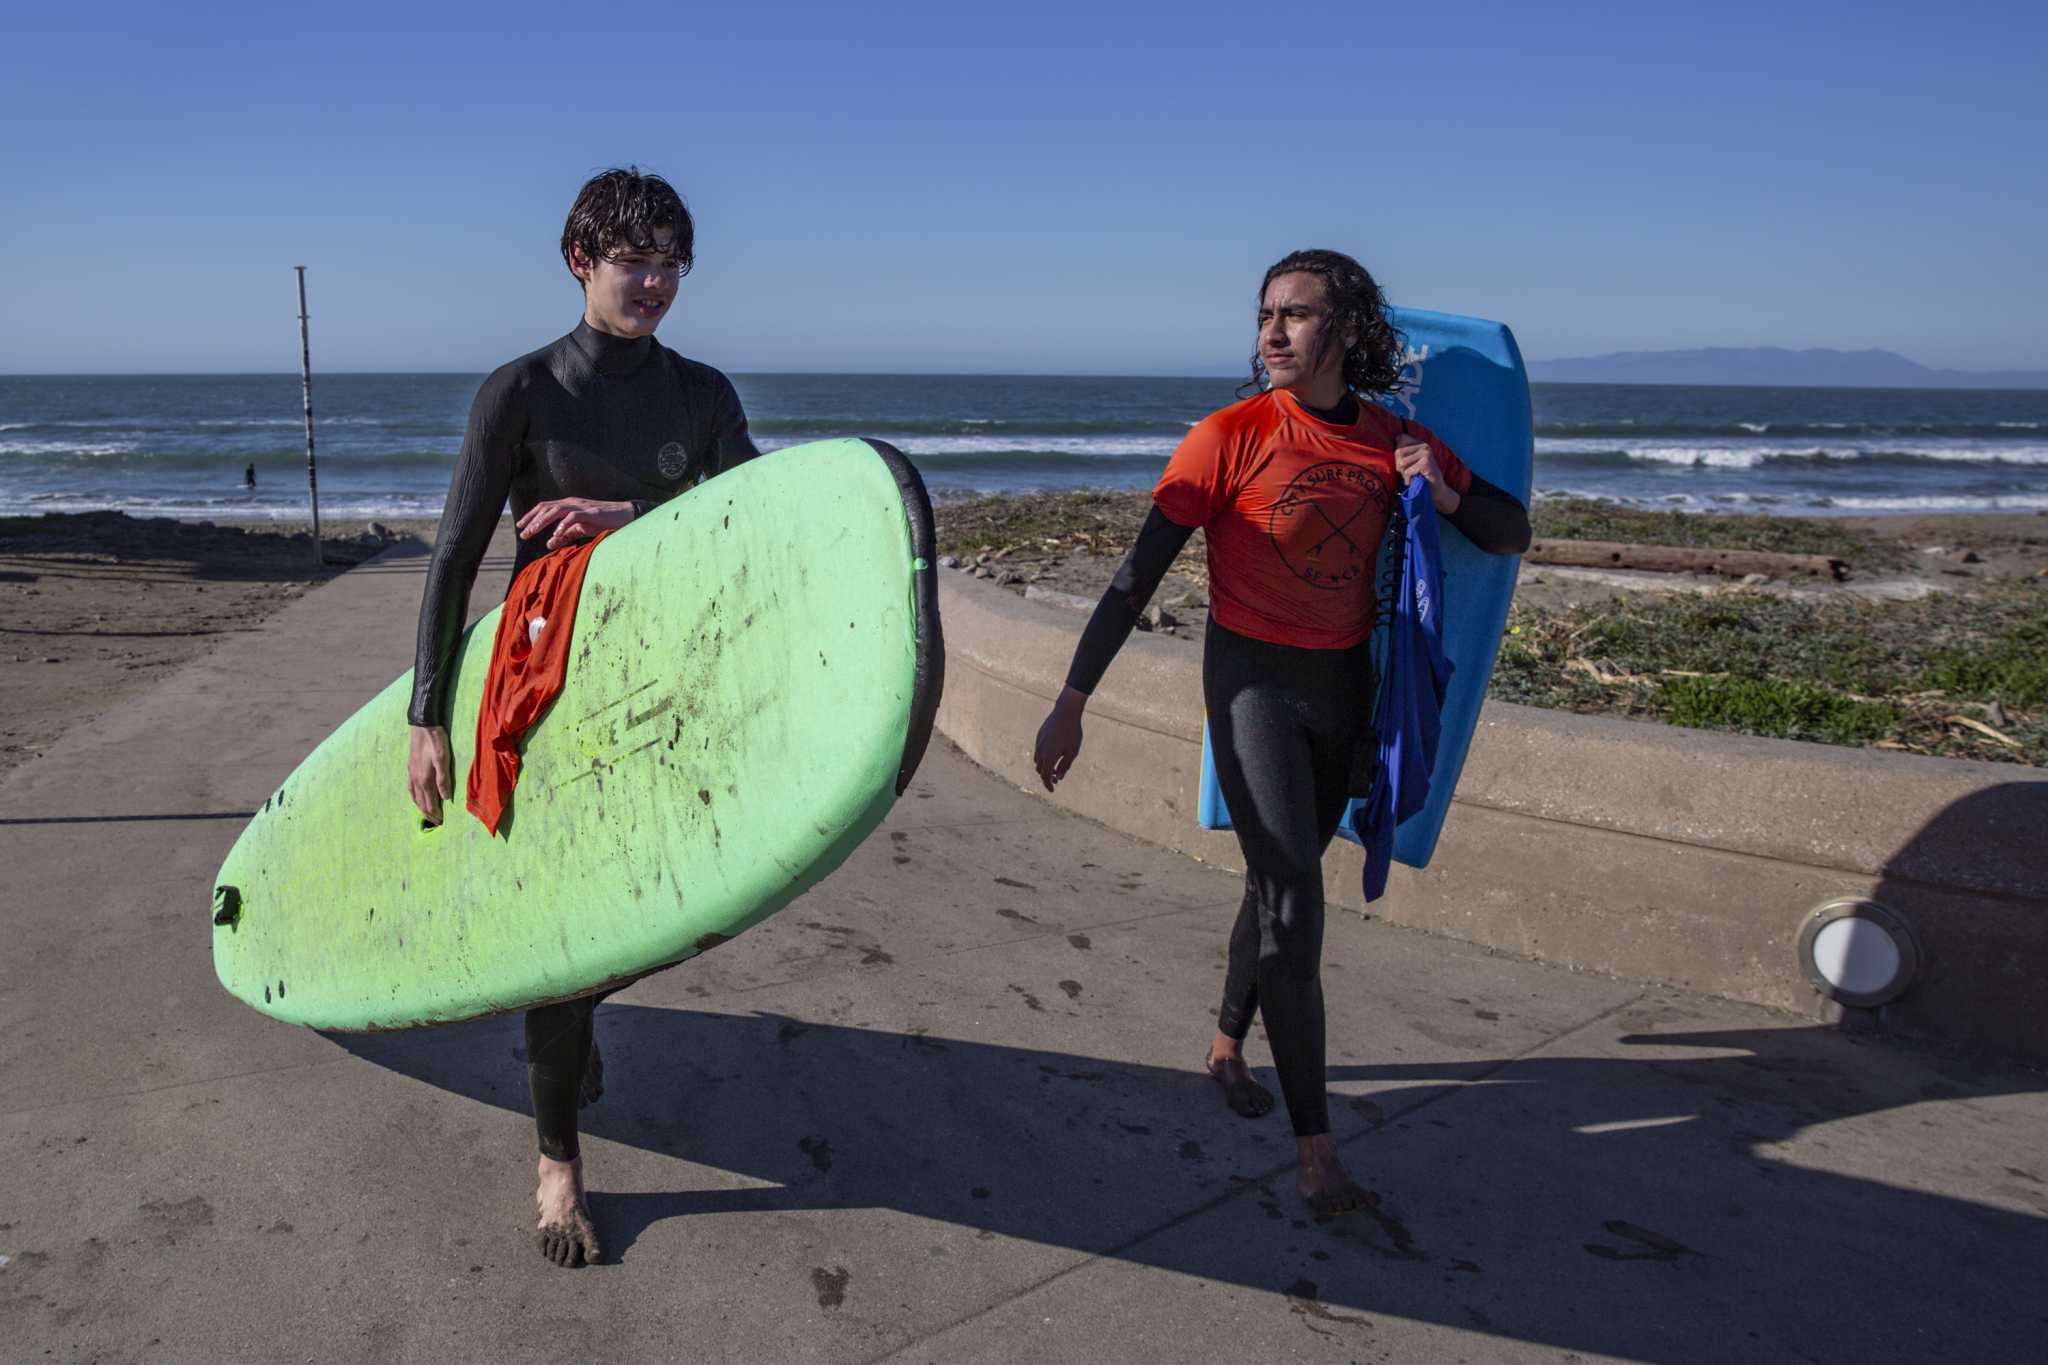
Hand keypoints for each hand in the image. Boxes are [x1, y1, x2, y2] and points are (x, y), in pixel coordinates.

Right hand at [408, 725, 452, 824]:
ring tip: (426, 813)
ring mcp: (411, 774)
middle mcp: (416, 780)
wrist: (422, 726)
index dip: (435, 814)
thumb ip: (444, 780)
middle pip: (421, 802)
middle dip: (428, 814)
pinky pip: (410, 788)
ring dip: (420, 807)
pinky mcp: (410, 768)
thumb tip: (445, 798)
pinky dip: (414, 797)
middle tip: (436, 822)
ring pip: (414, 796)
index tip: (441, 822)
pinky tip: (416, 796)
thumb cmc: (435, 742)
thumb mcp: (443, 760)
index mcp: (425, 780)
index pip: (429, 803)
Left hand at [517, 497, 634, 549]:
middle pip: (545, 508)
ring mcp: (580, 506)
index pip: (544, 508)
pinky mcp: (590, 512)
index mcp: (568, 505)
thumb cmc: (603, 522)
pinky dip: (562, 525)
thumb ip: (565, 535)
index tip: (521, 527)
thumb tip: (548, 543)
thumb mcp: (581, 529)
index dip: (531, 516)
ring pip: (555, 510)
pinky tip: (556, 534)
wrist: (624, 516)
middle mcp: (571, 503)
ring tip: (533, 532)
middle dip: (532, 520)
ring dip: (542, 521)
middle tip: (523, 533)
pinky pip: (572, 517)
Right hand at [1033, 688, 1087, 791]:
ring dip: (1044, 766)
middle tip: (1056, 778)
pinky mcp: (1039, 736)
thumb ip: (1065, 766)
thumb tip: (1058, 777)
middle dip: (1046, 776)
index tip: (1052, 790)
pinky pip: (1039, 751)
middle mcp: (1041, 751)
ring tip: (1055, 766)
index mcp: (1049, 757)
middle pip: (1040, 770)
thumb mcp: (1072, 752)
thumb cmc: (1072, 733)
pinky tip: (1053, 753)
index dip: (1048, 784)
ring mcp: (1039, 743)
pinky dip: (1044, 757)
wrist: (1065, 712)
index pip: (1045, 776)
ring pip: (1038, 760)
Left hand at [1394, 441, 1460, 515]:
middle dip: (1398, 465)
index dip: (1397, 452)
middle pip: (1398, 451)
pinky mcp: (1427, 463)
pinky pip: (1408, 471)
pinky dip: (1408, 479)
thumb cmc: (1418, 476)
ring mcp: (1426, 453)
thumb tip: (1381, 446)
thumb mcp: (1409, 462)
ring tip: (1410, 477)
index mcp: (1419, 442)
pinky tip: (1413, 481)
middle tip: (1405, 473)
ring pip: (1402, 462)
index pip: (1400, 437)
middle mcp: (1424, 445)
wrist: (1436, 489)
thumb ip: (1399, 454)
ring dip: (1403, 473)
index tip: (1402, 463)